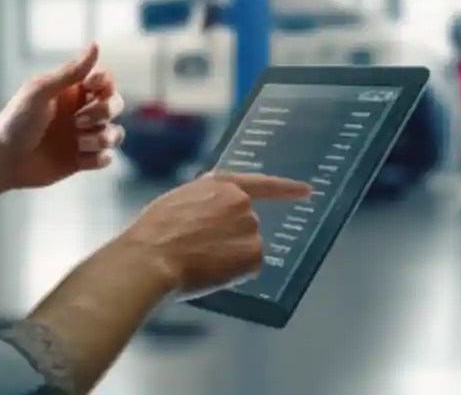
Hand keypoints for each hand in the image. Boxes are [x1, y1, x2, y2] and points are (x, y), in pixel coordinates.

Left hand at [0, 43, 125, 190]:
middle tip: (78, 120)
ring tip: (79, 142)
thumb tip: (96, 44)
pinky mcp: (82, 160)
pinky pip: (106, 158)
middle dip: (104, 111)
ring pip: (115, 133)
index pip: (105, 80)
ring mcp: (82, 136)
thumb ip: (71, 71)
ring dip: (103, 137)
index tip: (89, 86)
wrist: (3, 160)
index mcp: (72, 92)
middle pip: (115, 105)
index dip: (104, 82)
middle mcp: (81, 112)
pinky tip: (80, 158)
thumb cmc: (17, 120)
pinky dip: (99, 158)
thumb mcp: (42, 91)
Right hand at [118, 172, 311, 295]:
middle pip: (245, 225)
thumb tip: (216, 199)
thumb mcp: (180, 198)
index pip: (262, 185)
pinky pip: (246, 268)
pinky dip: (233, 274)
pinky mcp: (253, 255)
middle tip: (199, 250)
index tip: (307, 191)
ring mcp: (251, 229)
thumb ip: (206, 196)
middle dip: (229, 238)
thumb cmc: (156, 231)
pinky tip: (210, 272)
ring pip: (246, 248)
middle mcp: (243, 204)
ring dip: (230, 257)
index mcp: (223, 185)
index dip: (286, 188)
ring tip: (198, 260)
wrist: (153, 257)